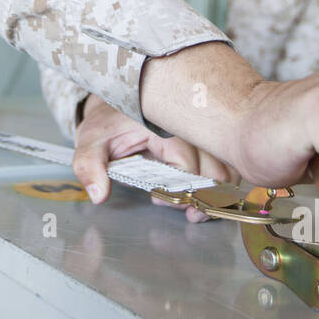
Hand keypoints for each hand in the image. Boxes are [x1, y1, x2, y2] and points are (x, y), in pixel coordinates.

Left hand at [71, 95, 239, 221]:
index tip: (166, 202)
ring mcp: (200, 127)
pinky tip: (209, 192)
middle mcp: (186, 122)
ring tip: (199, 207)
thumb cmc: (108, 124)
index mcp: (161, 123)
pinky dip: (225, 179)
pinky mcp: (206, 134)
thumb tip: (99, 193)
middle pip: (216, 164)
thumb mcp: (91, 142)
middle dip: (207, 194)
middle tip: (190, 213)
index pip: (186, 160)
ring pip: (228, 162)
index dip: (181, 188)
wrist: (116, 105)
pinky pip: (228, 158)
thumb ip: (89, 166)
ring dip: (220, 189)